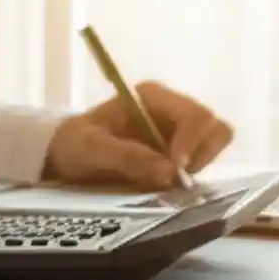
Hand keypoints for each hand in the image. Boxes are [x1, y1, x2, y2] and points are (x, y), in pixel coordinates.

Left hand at [44, 82, 233, 189]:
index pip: (193, 114)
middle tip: (176, 179)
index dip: (192, 142)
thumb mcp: (90, 150)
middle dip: (201, 155)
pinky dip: (193, 173)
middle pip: (214, 126)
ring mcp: (178, 129)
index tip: (176, 170)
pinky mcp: (179, 149)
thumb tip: (169, 172)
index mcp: (152, 97)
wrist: (64, 154)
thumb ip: (127, 157)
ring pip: (214, 142)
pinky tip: (168, 182)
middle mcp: (171, 108)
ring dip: (200, 165)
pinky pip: (203, 159)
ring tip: (169, 181)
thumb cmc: (73, 145)